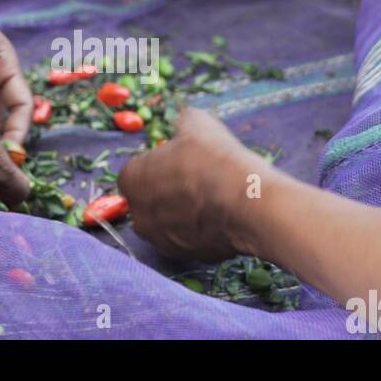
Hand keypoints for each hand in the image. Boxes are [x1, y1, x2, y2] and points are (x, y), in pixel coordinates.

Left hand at [118, 108, 266, 262]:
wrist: (247, 203)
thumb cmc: (214, 158)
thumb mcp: (196, 123)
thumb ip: (182, 123)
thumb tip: (183, 124)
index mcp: (132, 179)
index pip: (136, 171)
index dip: (158, 164)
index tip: (179, 160)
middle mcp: (139, 215)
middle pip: (149, 199)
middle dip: (166, 191)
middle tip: (195, 179)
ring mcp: (161, 240)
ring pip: (167, 222)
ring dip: (180, 212)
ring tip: (210, 198)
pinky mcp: (185, 257)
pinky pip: (187, 239)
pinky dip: (198, 230)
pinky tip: (219, 216)